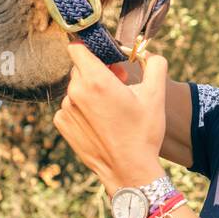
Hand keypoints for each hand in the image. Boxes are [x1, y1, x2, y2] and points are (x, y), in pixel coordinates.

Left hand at [53, 41, 167, 196]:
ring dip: (91, 92)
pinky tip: (101, 122)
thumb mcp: (156, 95)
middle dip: (98, 71)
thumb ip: (155, 64)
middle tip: (119, 85)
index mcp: (96, 80)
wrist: (129, 171)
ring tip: (112, 108)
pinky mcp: (62, 126)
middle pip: (80, 68)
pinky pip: (70, 107)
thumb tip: (148, 53)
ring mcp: (66, 110)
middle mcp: (75, 92)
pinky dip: (82, 109)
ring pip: (76, 88)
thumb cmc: (143, 132)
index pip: (76, 46)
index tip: (104, 56)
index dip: (90, 47)